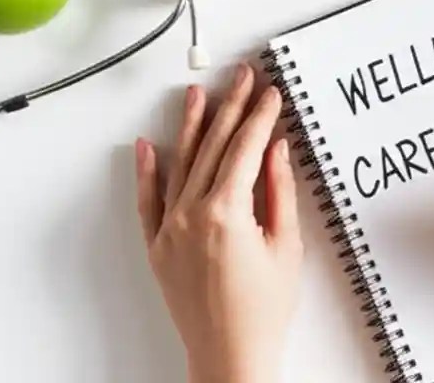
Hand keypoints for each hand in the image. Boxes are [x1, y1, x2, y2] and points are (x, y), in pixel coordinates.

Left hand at [135, 64, 303, 382]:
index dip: (261, 116)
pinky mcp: (158, 247)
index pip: (246, 148)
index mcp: (227, 212)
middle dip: (231, 108)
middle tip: (242, 77)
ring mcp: (170, 229)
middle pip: (214, 147)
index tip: (271, 93)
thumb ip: (278, 192)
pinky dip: (147, 171)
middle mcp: (192, 215)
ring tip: (199, 93)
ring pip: (181, 164)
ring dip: (192, 126)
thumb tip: (276, 149)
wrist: (229, 355)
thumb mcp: (286, 246)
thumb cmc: (263, 310)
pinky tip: (148, 144)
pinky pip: (148, 200)